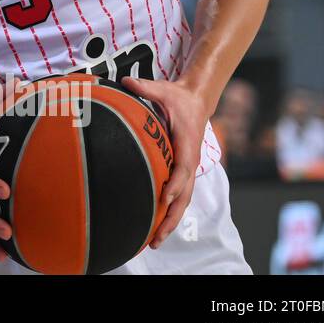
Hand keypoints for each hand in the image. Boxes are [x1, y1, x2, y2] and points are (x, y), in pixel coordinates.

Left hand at [122, 76, 209, 248]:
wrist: (197, 100)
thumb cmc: (178, 97)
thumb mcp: (162, 89)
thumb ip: (144, 87)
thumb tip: (126, 80)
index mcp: (186, 144)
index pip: (182, 168)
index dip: (174, 185)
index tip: (164, 199)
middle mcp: (190, 161)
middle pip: (185, 195)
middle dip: (171, 217)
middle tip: (156, 238)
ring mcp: (188, 168)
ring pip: (183, 201)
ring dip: (170, 221)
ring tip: (155, 242)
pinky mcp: (183, 170)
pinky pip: (179, 195)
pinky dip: (170, 212)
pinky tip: (156, 226)